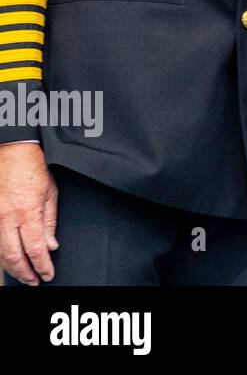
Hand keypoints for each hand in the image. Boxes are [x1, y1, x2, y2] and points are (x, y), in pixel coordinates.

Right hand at [0, 142, 57, 283]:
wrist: (11, 153)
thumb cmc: (32, 170)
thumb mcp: (50, 194)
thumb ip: (49, 221)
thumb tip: (51, 245)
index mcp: (28, 212)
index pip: (36, 249)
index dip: (42, 266)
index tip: (48, 275)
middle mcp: (7, 218)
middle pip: (14, 256)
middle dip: (25, 273)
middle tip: (34, 281)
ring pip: (0, 252)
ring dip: (11, 267)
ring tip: (23, 275)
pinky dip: (1, 254)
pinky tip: (8, 260)